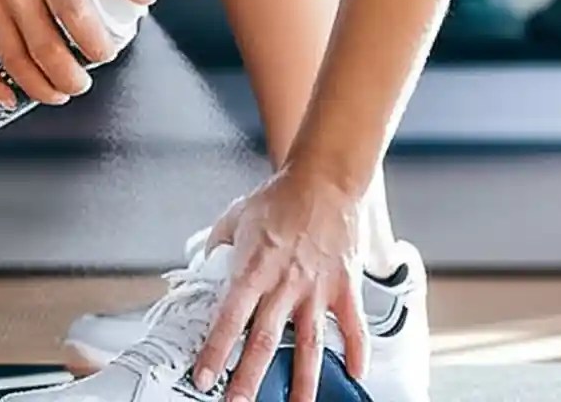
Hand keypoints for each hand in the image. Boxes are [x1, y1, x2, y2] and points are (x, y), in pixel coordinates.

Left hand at [198, 165, 368, 401]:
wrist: (324, 179)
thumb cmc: (279, 197)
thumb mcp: (234, 217)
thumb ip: (216, 244)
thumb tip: (203, 264)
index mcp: (253, 270)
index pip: (229, 320)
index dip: (216, 352)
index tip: (204, 378)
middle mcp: (284, 285)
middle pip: (265, 342)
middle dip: (249, 379)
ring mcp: (317, 289)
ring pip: (310, 346)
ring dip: (303, 382)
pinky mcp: (345, 286)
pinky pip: (353, 326)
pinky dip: (357, 352)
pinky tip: (355, 375)